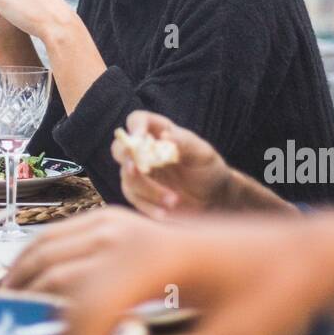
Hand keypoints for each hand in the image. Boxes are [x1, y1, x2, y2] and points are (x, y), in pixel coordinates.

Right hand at [4, 207, 333, 334]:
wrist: (305, 249)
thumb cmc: (278, 290)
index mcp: (154, 260)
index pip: (88, 316)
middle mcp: (128, 234)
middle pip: (61, 289)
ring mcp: (125, 223)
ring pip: (50, 252)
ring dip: (27, 295)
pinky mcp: (129, 225)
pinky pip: (66, 237)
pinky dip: (40, 263)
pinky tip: (35, 290)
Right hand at [112, 111, 231, 217]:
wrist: (213, 198)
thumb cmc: (207, 168)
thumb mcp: (202, 154)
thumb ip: (184, 143)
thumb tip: (165, 137)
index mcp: (158, 132)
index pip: (137, 120)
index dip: (134, 127)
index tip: (139, 138)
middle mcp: (143, 150)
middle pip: (120, 148)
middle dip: (126, 158)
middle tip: (138, 169)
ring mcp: (139, 173)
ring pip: (127, 177)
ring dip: (147, 189)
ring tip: (174, 201)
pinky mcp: (140, 194)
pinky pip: (135, 199)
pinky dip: (148, 206)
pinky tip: (165, 214)